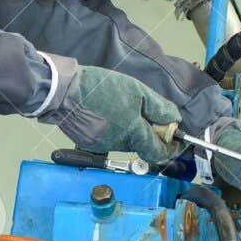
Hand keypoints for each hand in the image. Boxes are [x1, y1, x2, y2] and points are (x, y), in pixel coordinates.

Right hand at [42, 65, 181, 163]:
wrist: (64, 91)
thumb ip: (159, 108)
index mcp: (133, 132)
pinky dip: (114, 131)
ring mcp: (104, 146)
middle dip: (150, 134)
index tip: (176, 141)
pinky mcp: (91, 145)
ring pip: (126, 143)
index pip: (159, 152)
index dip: (171, 148)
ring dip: (131, 131)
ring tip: (121, 109)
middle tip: (147, 116)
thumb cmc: (99, 87)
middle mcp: (119, 144)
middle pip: (143, 145)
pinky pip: (110, 141)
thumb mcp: (137, 90)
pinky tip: (107, 115)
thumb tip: (174, 119)